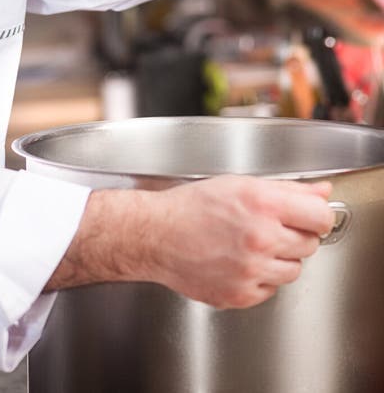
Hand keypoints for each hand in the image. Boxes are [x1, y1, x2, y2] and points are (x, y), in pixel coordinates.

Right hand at [144, 175, 333, 308]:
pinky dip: (261, 278)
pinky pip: (271, 289)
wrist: (157, 235)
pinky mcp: (241, 295)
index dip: (317, 215)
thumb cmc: (192, 206)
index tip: (311, 215)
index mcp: (262, 204)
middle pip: (310, 244)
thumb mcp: (241, 184)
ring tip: (252, 245)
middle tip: (271, 227)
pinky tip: (239, 261)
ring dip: (280, 258)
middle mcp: (260, 238)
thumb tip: (321, 192)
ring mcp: (252, 270)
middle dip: (296, 235)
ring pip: (294, 270)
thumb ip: (288, 189)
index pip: (321, 216)